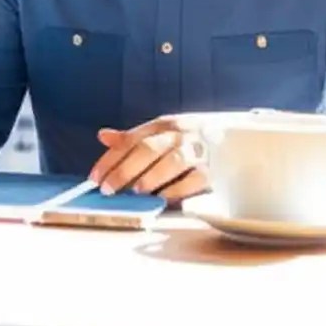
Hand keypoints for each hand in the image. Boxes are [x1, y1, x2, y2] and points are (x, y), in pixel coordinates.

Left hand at [88, 115, 209, 201]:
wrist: (231, 137)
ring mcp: (197, 150)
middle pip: (148, 150)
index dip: (110, 159)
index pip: (130, 140)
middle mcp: (179, 134)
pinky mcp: (214, 167)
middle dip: (125, 170)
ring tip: (136, 192)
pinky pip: (194, 179)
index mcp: (162, 125)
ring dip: (151, 177)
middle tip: (109, 189)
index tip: (94, 178)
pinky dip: (177, 190)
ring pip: (172, 162)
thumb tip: (102, 136)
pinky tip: (162, 200)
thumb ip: (132, 138)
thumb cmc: (186, 138)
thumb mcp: (160, 133)